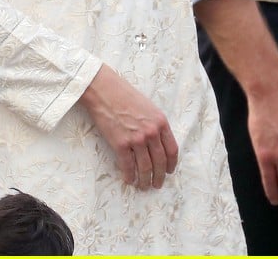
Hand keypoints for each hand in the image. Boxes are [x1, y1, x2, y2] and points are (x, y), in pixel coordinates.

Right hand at [80, 65, 178, 190]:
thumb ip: (155, 125)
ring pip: (145, 167)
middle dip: (160, 176)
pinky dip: (129, 176)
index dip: (171, 164)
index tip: (169, 171)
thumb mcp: (149, 108)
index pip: (172, 150)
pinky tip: (129, 180)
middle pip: (160, 161)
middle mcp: (151, 132)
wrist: (105, 91)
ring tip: (144, 186)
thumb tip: (158, 144)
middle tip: (157, 184)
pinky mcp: (121, 144)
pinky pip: (128, 166)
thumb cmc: (125, 96)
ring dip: (145, 180)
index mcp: (161, 122)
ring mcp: (137, 139)